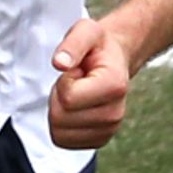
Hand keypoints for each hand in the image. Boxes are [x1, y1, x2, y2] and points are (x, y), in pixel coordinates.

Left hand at [48, 17, 132, 148]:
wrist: (114, 61)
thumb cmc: (98, 46)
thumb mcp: (86, 31)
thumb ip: (72, 44)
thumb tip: (59, 63)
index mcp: (114, 85)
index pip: (68, 98)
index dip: (63, 81)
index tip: (76, 70)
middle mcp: (115, 114)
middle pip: (61, 118)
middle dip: (58, 96)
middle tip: (74, 81)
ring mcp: (108, 130)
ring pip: (59, 132)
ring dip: (59, 110)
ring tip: (75, 92)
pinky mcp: (98, 140)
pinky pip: (63, 141)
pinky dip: (61, 124)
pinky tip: (75, 107)